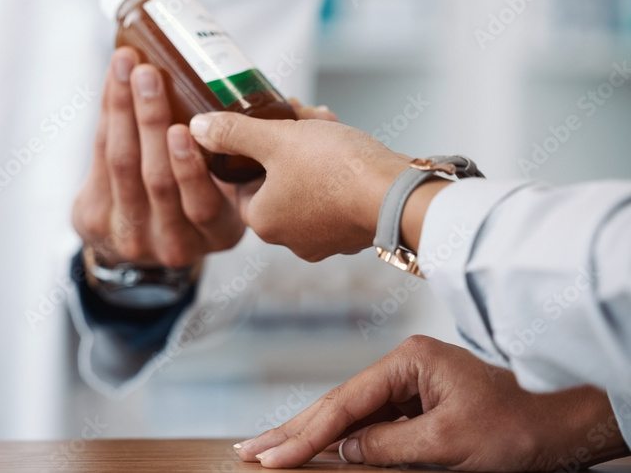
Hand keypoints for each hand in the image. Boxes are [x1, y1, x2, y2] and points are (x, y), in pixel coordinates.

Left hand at [72, 48, 245, 267]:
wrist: (142, 247)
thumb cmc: (195, 204)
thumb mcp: (225, 195)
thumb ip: (225, 159)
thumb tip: (219, 86)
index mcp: (218, 234)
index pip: (202, 204)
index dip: (189, 166)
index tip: (187, 125)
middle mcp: (174, 243)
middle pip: (157, 179)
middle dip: (150, 121)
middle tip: (149, 75)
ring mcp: (131, 235)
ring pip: (123, 164)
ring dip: (123, 109)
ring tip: (127, 68)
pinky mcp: (95, 220)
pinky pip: (100, 157)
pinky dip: (107, 114)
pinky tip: (113, 82)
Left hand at [189, 112, 440, 260]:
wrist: (400, 194)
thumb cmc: (335, 169)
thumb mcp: (276, 139)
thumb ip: (233, 132)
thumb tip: (198, 128)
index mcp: (263, 221)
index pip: (239, 180)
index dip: (248, 144)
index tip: (261, 120)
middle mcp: (291, 238)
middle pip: (276, 176)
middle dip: (286, 138)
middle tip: (298, 112)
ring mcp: (325, 237)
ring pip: (307, 179)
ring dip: (312, 145)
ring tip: (324, 119)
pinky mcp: (354, 228)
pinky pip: (334, 190)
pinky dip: (337, 164)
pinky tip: (345, 139)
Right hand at [237, 336, 629, 469]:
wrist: (567, 421)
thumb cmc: (520, 426)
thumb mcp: (450, 444)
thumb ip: (389, 445)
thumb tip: (342, 451)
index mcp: (408, 361)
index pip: (344, 403)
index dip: (306, 435)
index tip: (272, 458)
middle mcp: (404, 367)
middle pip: (338, 404)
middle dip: (294, 431)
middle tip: (251, 451)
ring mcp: (410, 386)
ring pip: (351, 416)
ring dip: (312, 437)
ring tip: (271, 450)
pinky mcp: (419, 405)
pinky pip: (371, 425)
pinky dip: (343, 441)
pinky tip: (318, 451)